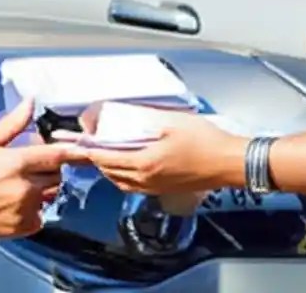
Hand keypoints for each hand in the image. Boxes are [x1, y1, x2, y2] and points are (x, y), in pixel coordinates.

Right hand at [0, 99, 89, 238]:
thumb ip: (14, 123)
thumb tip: (30, 102)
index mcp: (17, 162)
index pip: (58, 155)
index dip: (74, 152)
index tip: (86, 151)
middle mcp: (24, 187)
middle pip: (57, 175)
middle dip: (49, 169)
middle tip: (28, 167)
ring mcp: (24, 209)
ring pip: (50, 195)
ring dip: (42, 189)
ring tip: (17, 186)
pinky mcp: (20, 227)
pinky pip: (41, 215)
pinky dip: (34, 209)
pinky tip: (13, 203)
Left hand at [86, 111, 245, 195]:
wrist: (229, 163)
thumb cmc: (206, 142)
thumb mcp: (172, 122)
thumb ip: (145, 119)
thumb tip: (126, 115)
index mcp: (144, 163)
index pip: (106, 159)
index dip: (89, 151)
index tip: (77, 144)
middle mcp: (146, 180)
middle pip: (110, 173)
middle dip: (97, 160)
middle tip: (89, 146)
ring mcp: (155, 187)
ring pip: (121, 182)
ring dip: (110, 169)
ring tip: (106, 154)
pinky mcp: (164, 189)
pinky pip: (134, 186)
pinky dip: (124, 176)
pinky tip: (129, 164)